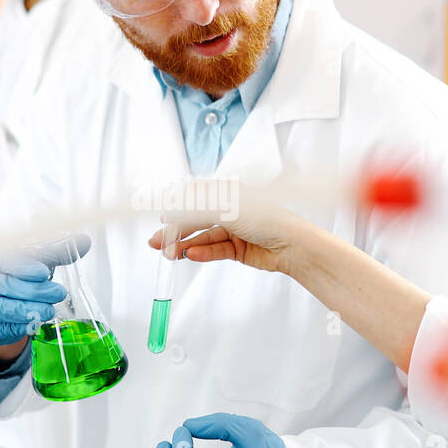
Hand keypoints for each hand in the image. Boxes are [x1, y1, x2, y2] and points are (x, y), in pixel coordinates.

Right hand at [0, 234, 92, 347]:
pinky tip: (30, 324)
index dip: (24, 266)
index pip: (3, 260)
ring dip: (26, 311)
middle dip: (34, 291)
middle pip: (4, 285)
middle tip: (58, 294)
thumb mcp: (34, 263)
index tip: (43, 272)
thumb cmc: (12, 279)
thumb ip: (56, 252)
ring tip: (48, 311)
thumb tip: (84, 240)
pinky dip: (14, 327)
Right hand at [147, 181, 317, 274]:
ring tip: (168, 254)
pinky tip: (190, 255)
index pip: (195, 198)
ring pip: (202, 237)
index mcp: (228, 192)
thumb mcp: (225, 208)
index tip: (162, 218)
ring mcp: (233, 230)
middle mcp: (230, 210)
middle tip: (156, 242)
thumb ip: (195, 209)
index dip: (177, 208)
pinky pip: (214, 250)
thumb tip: (170, 211)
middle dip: (175, 230)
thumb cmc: (265, 218)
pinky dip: (202, 253)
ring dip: (184, 244)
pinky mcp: (237, 249)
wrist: (292, 245)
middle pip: (196, 220)